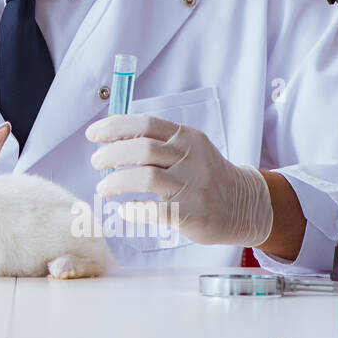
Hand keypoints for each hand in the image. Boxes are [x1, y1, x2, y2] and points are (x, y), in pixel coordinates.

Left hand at [85, 114, 272, 246]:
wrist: (244, 205)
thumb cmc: (204, 175)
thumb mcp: (188, 149)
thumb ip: (156, 142)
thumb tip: (110, 139)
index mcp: (185, 137)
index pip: (144, 124)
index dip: (114, 127)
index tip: (92, 135)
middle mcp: (189, 157)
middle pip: (141, 149)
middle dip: (111, 154)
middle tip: (96, 162)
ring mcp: (192, 185)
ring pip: (144, 177)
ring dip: (116, 182)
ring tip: (102, 187)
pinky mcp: (191, 213)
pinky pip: (153, 210)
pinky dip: (133, 209)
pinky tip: (124, 209)